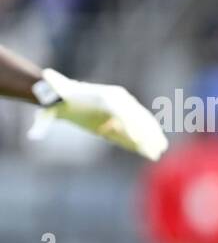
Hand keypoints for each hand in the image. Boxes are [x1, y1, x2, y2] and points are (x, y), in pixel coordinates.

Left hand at [28, 69, 168, 160]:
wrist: (63, 94)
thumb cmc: (60, 104)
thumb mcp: (52, 112)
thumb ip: (45, 123)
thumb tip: (33, 135)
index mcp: (106, 97)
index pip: (124, 113)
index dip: (132, 128)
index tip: (139, 143)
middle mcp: (119, 98)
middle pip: (138, 116)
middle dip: (148, 133)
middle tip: (158, 148)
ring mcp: (123, 103)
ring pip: (141, 119)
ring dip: (151, 134)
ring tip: (160, 148)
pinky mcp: (124, 111)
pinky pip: (137, 122)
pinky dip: (144, 133)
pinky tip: (150, 146)